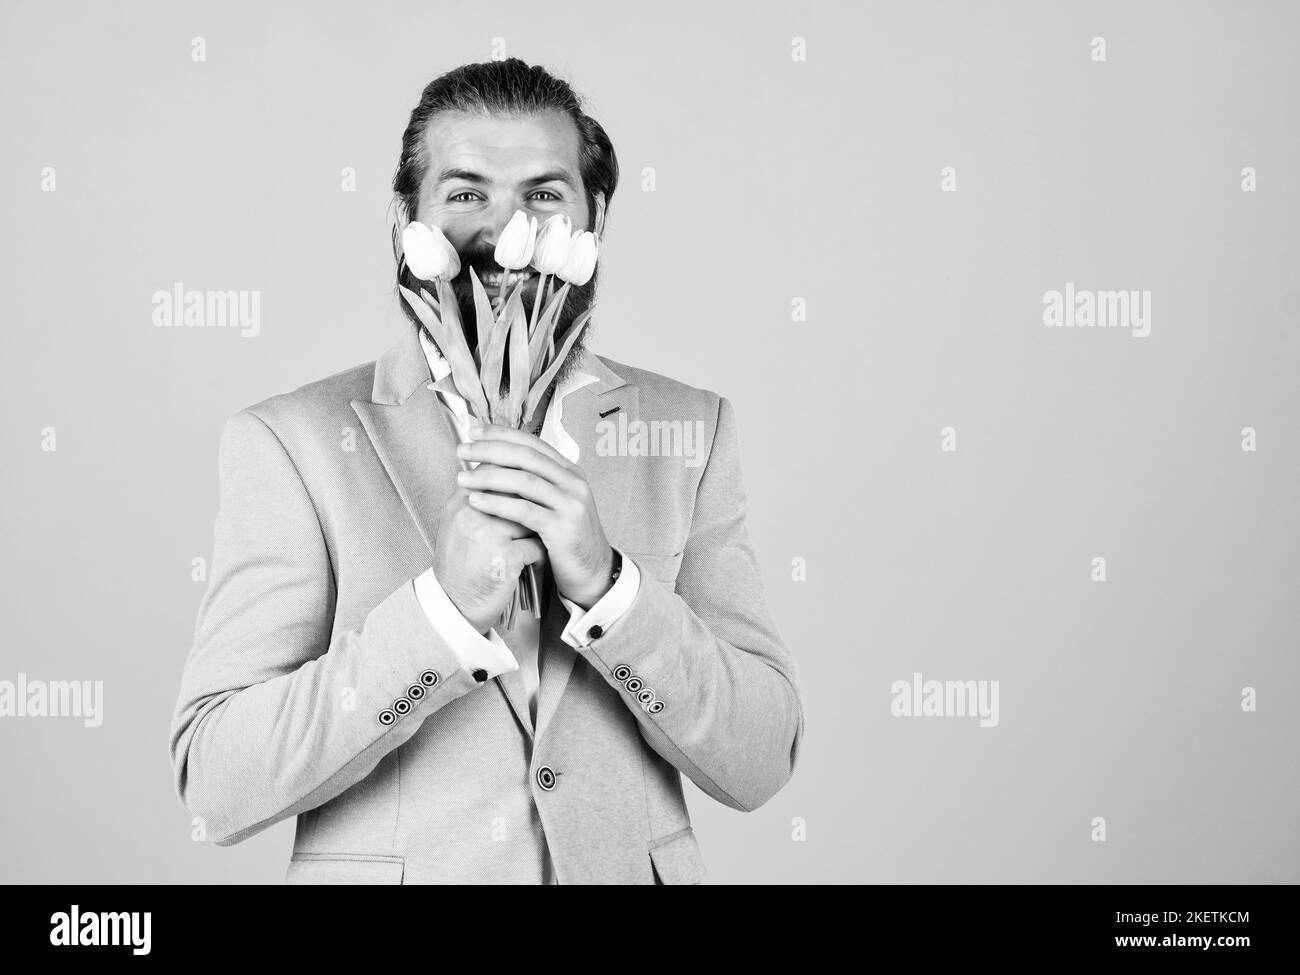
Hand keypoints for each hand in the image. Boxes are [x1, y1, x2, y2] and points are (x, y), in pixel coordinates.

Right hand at [429, 477, 546, 634]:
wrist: (454, 605)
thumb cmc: (460, 565)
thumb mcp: (459, 524)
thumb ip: (478, 498)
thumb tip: (505, 472)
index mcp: (460, 502)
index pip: (496, 472)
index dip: (518, 479)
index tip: (530, 492)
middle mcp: (471, 513)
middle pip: (517, 491)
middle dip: (531, 504)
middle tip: (541, 515)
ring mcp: (488, 534)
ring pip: (531, 517)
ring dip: (538, 529)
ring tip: (536, 540)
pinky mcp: (505, 557)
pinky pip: (536, 545)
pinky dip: (538, 555)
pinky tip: (532, 562)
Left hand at [456, 424, 615, 608]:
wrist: (592, 571)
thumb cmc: (565, 537)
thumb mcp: (554, 502)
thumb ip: (534, 482)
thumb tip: (496, 461)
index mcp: (569, 471)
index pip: (532, 442)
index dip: (500, 434)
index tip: (473, 431)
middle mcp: (573, 482)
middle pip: (526, 456)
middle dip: (489, 450)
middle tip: (462, 451)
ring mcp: (570, 503)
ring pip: (524, 481)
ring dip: (488, 477)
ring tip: (463, 478)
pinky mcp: (563, 527)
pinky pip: (525, 511)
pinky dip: (497, 504)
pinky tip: (476, 501)